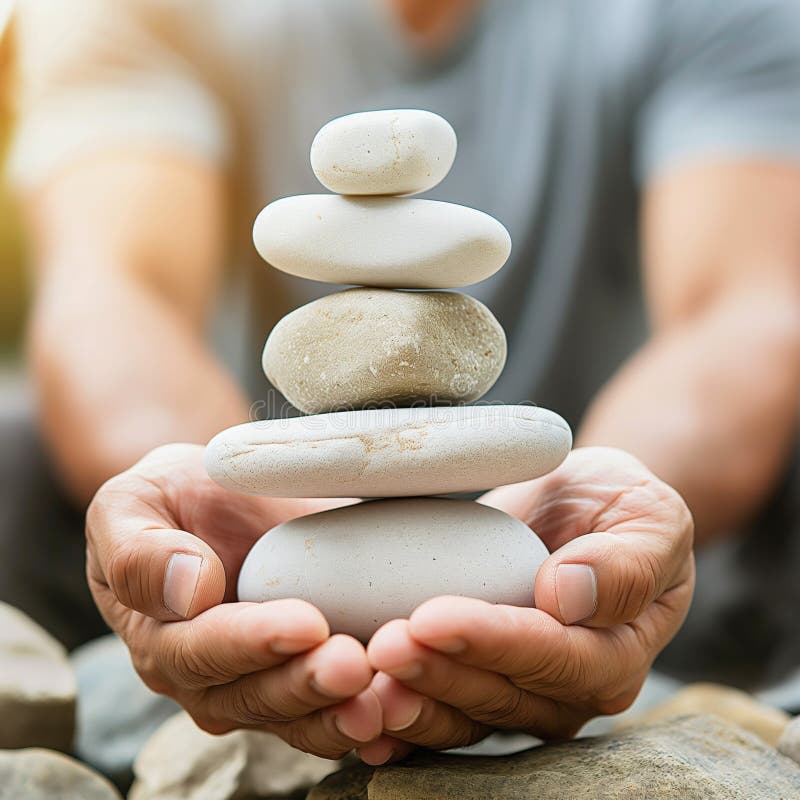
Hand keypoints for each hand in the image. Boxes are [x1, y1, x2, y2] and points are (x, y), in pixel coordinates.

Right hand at [86, 444, 381, 757]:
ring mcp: (264, 682)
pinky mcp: (309, 675)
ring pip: (300, 716)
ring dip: (343, 712)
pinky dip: (369, 717)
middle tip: (355, 664)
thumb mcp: (130, 506)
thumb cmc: (168, 499)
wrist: (212, 498)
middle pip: (258, 695)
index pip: (204, 651)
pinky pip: (334, 711)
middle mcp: (212, 676)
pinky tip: (401, 710)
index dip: (253, 642)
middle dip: (308, 683)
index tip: (304, 623)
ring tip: (386, 697)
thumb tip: (189, 589)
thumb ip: (139, 551)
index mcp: (163, 637)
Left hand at [360, 447, 694, 763]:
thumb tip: (569, 596)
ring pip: (460, 713)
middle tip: (382, 644)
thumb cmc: (622, 506)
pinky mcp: (478, 683)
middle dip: (437, 671)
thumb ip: (627, 562)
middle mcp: (566, 689)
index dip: (492, 641)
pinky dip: (397, 718)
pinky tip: (357, 708)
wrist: (588, 507)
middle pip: (497, 694)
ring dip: (408, 698)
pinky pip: (438, 710)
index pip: (551, 657)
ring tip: (360, 675)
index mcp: (614, 654)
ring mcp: (519, 694)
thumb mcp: (650, 518)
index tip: (434, 618)